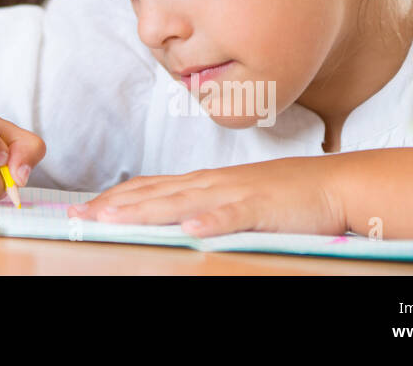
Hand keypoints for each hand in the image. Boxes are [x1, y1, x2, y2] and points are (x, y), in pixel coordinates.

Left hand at [68, 156, 346, 235]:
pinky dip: (211, 222)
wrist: (332, 184)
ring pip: (182, 202)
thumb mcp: (234, 198)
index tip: (84, 208)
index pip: (149, 187)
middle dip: (115, 205)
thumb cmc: (284, 196)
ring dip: (146, 211)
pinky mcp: (261, 207)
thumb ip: (202, 206)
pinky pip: (233, 216)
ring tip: (114, 218)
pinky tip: (191, 231)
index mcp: (203, 182)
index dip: (115, 197)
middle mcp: (211, 183)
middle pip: (154, 194)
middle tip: (80, 215)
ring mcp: (234, 193)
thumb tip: (171, 220)